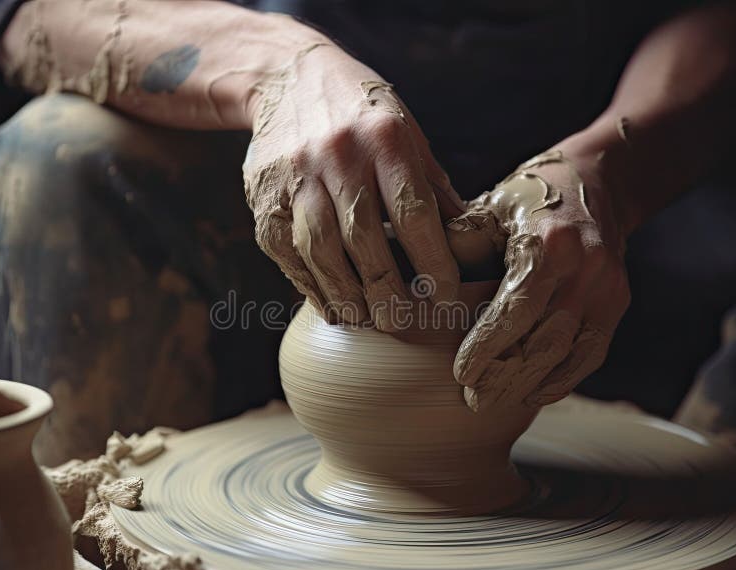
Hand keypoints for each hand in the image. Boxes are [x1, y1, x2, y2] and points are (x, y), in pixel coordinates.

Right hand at [242, 43, 461, 330]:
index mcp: (385, 139)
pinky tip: (331, 304)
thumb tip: (469, 241)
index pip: (414, 213)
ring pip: (321, 250)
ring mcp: (297, 176)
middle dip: (388, 293)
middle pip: (365, 240)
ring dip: (346, 296)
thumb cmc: (362, 115)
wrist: (288, 79)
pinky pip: (288, 251)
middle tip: (403, 325)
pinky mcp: (265, 196)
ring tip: (366, 321)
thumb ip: (434, 187)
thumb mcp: (407, 134)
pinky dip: (311, 284)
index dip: (433, 263)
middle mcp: (338, 155)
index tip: (446, 298)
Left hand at [448, 151, 629, 410]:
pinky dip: (563, 379)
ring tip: (496, 404)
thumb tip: (418, 282)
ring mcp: (608, 288)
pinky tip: (535, 395)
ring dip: (530, 385)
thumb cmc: (528, 197)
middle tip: (473, 402)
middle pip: (543, 341)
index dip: (488, 347)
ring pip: (568, 354)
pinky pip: (590, 353)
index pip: (516, 310)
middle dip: (506, 377)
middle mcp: (587, 270)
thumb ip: (460, 245)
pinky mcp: (618, 302)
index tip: (461, 374)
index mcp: (551, 245)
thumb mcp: (489, 209)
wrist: (595, 181)